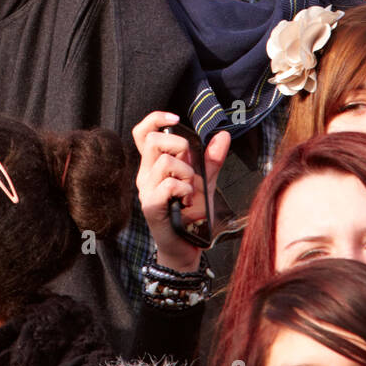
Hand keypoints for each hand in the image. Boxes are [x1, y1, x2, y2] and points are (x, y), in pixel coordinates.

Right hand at [132, 111, 230, 274]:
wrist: (187, 248)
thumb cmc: (193, 214)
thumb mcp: (205, 182)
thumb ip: (211, 160)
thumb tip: (223, 135)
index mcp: (154, 165)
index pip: (142, 132)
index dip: (155, 118)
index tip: (176, 118)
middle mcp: (145, 175)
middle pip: (153, 140)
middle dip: (179, 146)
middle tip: (190, 166)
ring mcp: (146, 191)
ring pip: (164, 162)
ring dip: (187, 172)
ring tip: (192, 189)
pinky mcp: (151, 206)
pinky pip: (169, 185)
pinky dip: (185, 189)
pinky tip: (189, 200)